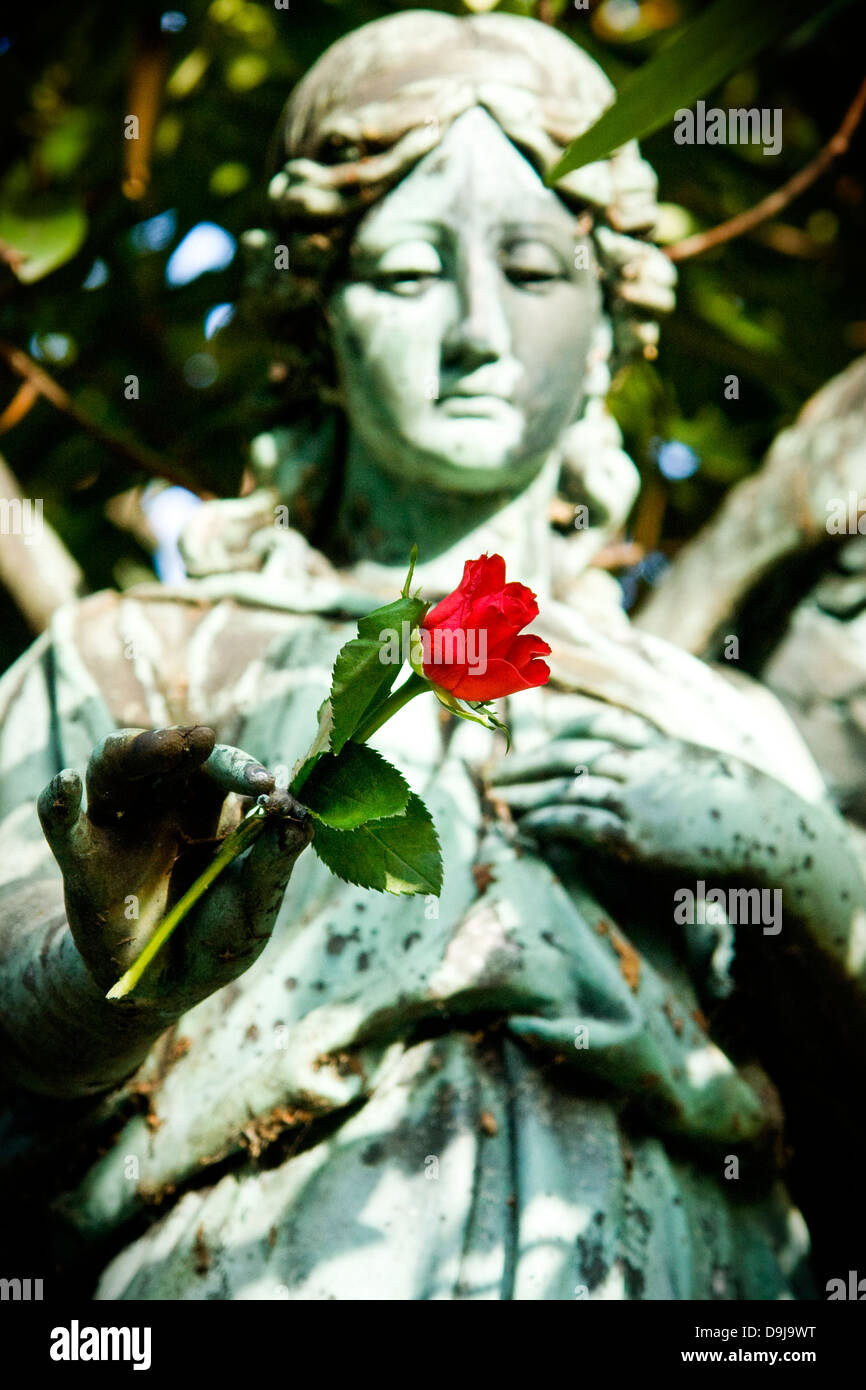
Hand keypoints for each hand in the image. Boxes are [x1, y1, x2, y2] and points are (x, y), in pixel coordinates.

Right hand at [37, 725, 311, 1012]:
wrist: (163, 991)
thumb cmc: (215, 937)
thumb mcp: (255, 905)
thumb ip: (274, 860)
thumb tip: (300, 813)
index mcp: (207, 807)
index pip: (219, 768)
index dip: (239, 769)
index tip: (265, 785)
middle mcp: (160, 806)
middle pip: (164, 754)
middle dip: (185, 742)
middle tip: (206, 738)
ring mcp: (118, 830)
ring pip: (113, 768)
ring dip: (137, 750)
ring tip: (167, 746)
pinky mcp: (84, 867)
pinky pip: (64, 829)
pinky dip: (58, 804)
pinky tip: (66, 783)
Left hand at [490, 701, 780, 877]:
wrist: (766, 833)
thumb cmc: (736, 807)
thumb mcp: (699, 766)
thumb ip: (663, 759)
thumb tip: (635, 759)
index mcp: (655, 743)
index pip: (596, 725)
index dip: (560, 726)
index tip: (530, 724)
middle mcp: (639, 765)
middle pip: (569, 755)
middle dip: (527, 762)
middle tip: (496, 771)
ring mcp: (634, 799)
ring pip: (565, 790)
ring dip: (526, 795)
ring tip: (500, 800)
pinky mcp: (632, 837)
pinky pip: (576, 826)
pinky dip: (545, 825)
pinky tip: (525, 828)